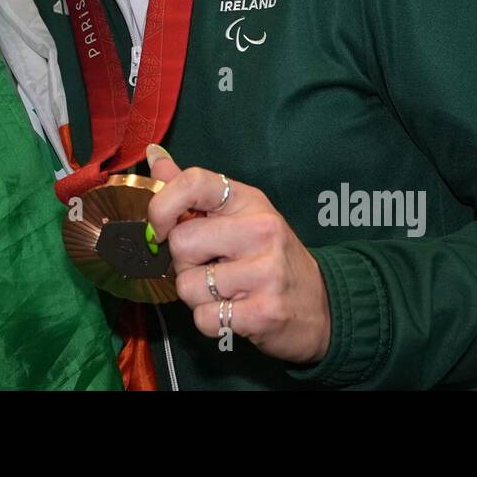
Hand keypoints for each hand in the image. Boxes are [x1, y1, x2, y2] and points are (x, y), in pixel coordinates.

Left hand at [145, 145, 330, 363]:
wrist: (322, 305)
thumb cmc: (269, 256)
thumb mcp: (239, 215)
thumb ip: (193, 190)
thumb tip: (154, 155)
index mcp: (249, 201)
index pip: (193, 182)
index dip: (163, 205)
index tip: (162, 228)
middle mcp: (260, 230)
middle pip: (182, 243)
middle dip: (183, 263)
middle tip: (209, 267)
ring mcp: (265, 272)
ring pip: (188, 286)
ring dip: (197, 297)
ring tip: (225, 292)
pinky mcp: (264, 312)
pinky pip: (204, 318)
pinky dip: (210, 321)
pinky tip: (232, 312)